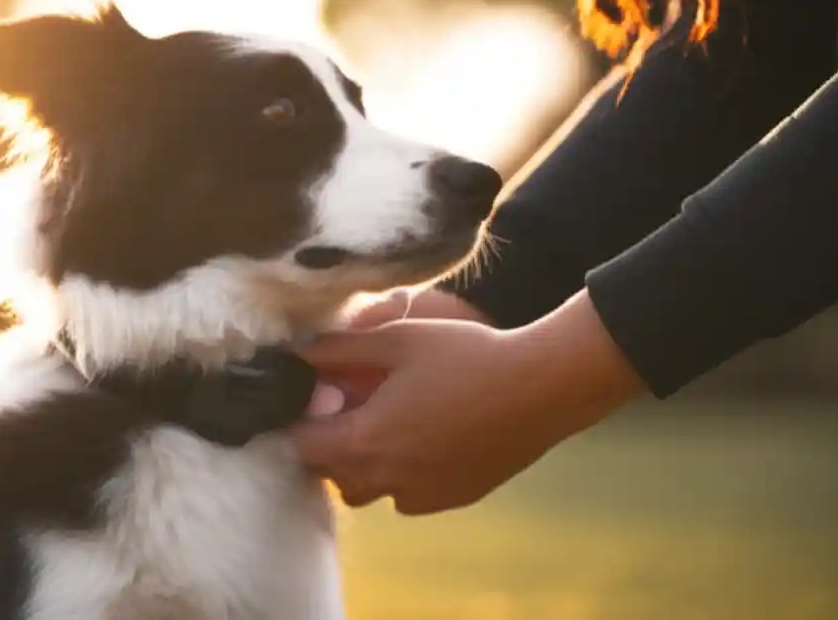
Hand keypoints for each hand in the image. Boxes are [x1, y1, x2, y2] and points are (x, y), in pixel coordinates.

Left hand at [292, 290, 644, 514]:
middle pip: (331, 474)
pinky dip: (401, 474)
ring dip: (363, 464)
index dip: (298, 423)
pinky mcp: (451, 498)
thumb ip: (338, 350)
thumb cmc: (466, 355)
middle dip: (329, 443)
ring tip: (385, 421)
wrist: (540, 387)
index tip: (310, 400)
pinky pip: (406, 496)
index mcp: (367, 440)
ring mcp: (422, 495)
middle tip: (348, 404)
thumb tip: (298, 355)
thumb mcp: (396, 339)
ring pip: (368, 490)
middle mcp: (388, 479)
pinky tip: (424, 435)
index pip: (302, 448)